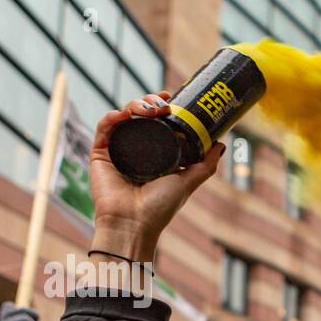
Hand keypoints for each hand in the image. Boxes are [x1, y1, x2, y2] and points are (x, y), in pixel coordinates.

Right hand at [89, 91, 224, 262]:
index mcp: (153, 155)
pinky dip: (112, 116)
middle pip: (138, 115)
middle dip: (149, 101)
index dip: (161, 106)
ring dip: (134, 104)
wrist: (134, 223)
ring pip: (122, 116)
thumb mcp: (188, 182)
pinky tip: (123, 114)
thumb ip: (205, 165)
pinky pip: (104, 128)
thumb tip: (220, 144)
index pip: (156, 122)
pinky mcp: (100, 154)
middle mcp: (135, 150)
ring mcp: (117, 150)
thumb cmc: (160, 208)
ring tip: (149, 108)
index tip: (171, 97)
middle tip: (162, 103)